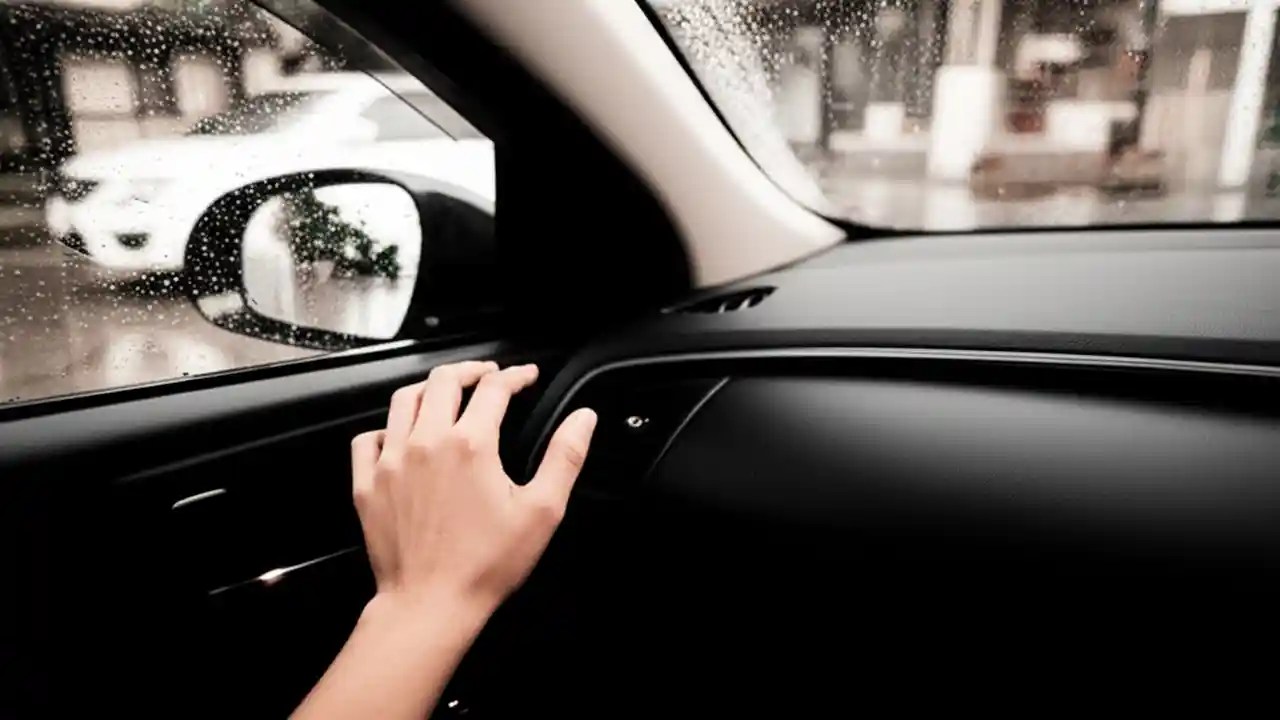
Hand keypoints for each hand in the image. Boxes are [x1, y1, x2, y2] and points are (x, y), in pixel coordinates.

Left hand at [350, 361, 596, 616]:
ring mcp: (392, 461)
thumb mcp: (542, 511)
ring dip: (429, 389)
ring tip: (446, 392)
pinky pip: (368, 438)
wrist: (430, 605)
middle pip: (444, 381)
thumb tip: (584, 418)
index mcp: (471, 444)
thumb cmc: (486, 565)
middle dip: (471, 370)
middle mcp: (427, 442)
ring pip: (404, 400)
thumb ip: (565, 457)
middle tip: (488, 375)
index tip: (526, 377)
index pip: (494, 388)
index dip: (515, 375)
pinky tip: (400, 435)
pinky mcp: (368, 484)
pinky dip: (386, 428)